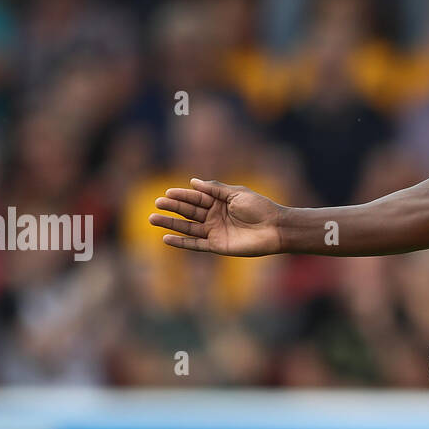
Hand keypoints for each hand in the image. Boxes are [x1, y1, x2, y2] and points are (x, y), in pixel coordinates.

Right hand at [149, 178, 284, 255]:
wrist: (275, 228)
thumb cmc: (260, 208)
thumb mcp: (237, 193)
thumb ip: (215, 189)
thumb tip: (192, 182)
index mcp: (219, 201)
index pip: (196, 197)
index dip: (182, 196)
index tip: (167, 193)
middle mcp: (214, 216)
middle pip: (188, 211)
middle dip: (172, 207)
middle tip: (157, 203)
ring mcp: (214, 231)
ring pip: (187, 227)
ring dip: (171, 223)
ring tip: (153, 219)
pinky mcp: (217, 246)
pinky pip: (195, 244)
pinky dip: (181, 242)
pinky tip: (166, 238)